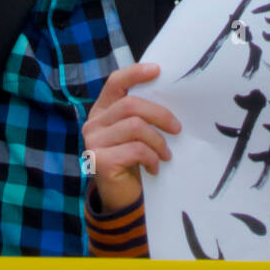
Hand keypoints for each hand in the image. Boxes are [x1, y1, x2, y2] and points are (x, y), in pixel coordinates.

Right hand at [82, 63, 179, 213]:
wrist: (120, 199)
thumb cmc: (131, 161)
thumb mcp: (134, 133)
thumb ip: (139, 114)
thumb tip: (167, 94)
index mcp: (101, 110)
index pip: (115, 82)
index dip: (135, 73)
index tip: (158, 70)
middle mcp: (93, 123)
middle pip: (130, 105)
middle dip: (159, 114)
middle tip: (177, 128)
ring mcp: (93, 141)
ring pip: (135, 127)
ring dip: (158, 141)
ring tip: (166, 154)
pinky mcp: (99, 160)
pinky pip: (135, 149)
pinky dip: (151, 158)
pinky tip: (154, 167)